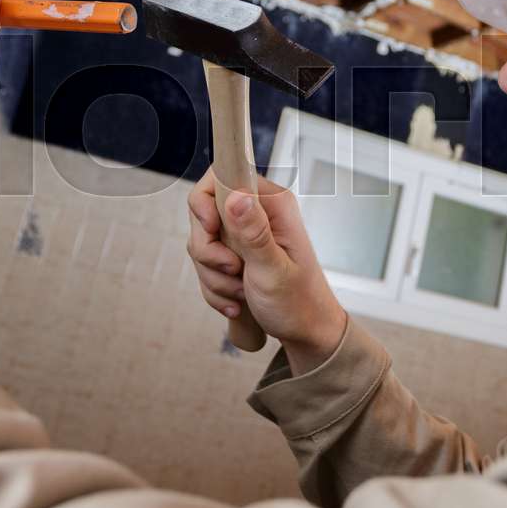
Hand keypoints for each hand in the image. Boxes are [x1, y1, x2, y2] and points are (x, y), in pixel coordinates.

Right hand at [186, 171, 346, 373]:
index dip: (205, 201)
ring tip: (241, 292)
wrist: (306, 332)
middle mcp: (257, 212)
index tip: (211, 229)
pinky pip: (206, 264)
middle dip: (208, 251)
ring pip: (201, 242)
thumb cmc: (299, 303)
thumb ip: (253, 234)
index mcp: (272, 204)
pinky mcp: (235, 253)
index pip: (222, 175)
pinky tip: (237, 301)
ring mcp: (244, 233)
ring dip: (213, 275)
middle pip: (203, 213)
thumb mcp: (273, 271)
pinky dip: (214, 287)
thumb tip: (235, 197)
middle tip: (233, 271)